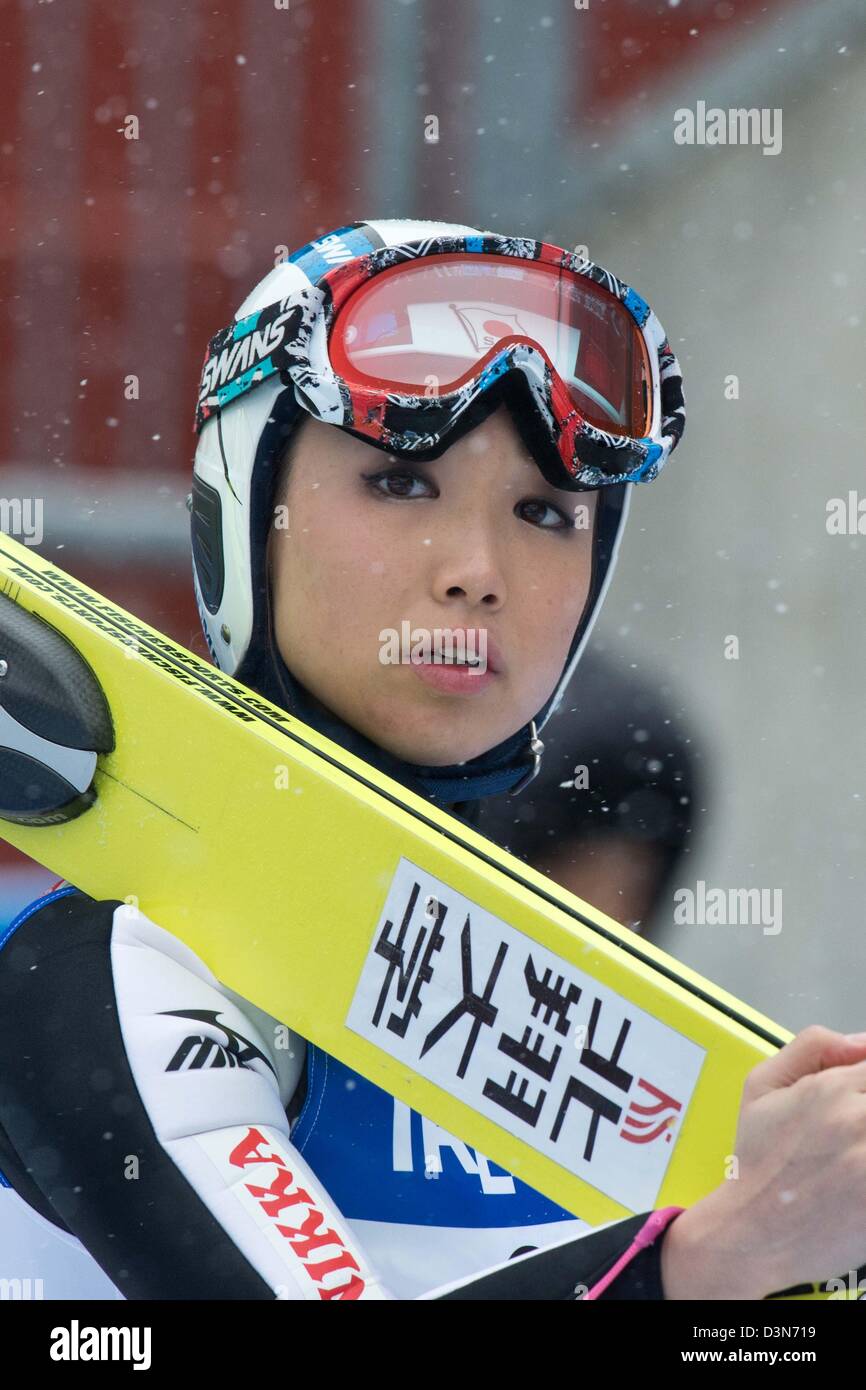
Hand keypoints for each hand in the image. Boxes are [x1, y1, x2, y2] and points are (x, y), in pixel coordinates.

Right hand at [661, 1025, 865, 1298]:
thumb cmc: (759, 1158)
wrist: (755, 1230)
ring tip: (852, 1150)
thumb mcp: (761, 1084)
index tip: (858, 1096)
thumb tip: (859, 1042)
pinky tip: (856, 1180)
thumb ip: (812, 1046)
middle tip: (854, 1128)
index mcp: (831, 1090)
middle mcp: (857, 1123)